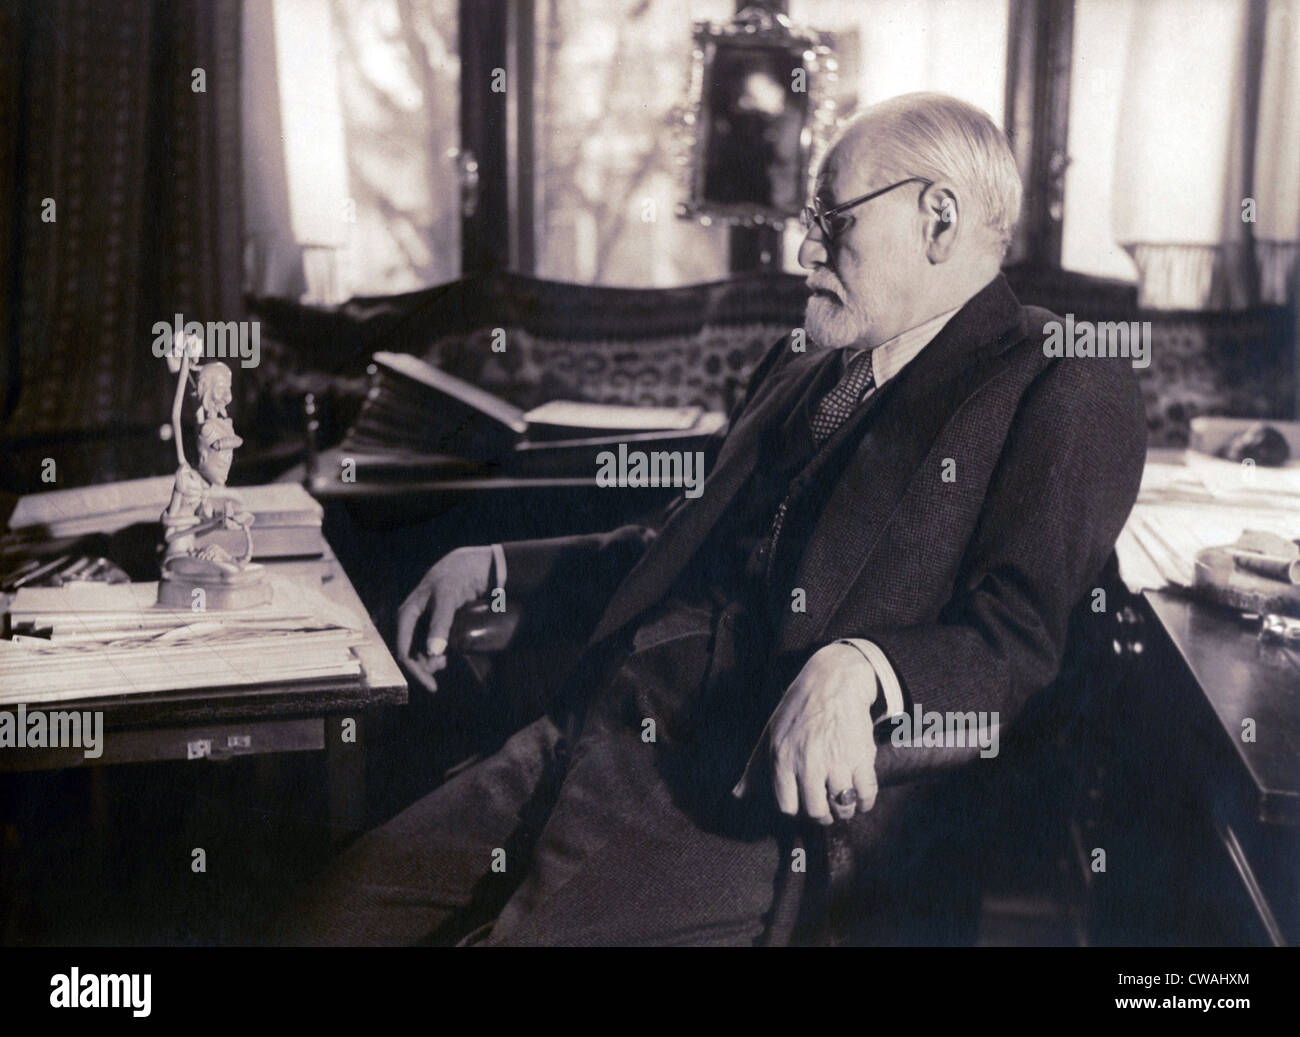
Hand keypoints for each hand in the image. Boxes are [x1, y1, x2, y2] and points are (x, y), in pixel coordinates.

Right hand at [395, 546, 492, 692]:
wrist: (471, 565)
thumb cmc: (455, 577)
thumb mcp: (447, 597)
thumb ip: (440, 623)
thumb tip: (433, 652)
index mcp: (407, 614)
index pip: (403, 649)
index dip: (414, 669)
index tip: (431, 685)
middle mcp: (412, 621)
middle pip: (410, 653)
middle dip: (423, 668)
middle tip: (440, 676)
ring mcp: (423, 623)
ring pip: (420, 651)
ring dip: (430, 663)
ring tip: (445, 664)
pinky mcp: (435, 624)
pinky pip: (431, 644)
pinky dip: (437, 654)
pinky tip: (446, 658)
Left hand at [740, 643, 879, 824]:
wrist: (833, 681)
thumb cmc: (798, 710)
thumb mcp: (770, 735)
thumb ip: (754, 769)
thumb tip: (737, 795)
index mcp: (783, 759)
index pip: (788, 807)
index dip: (798, 811)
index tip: (805, 804)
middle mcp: (808, 763)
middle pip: (817, 812)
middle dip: (823, 816)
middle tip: (828, 808)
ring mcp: (836, 760)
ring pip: (843, 806)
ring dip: (845, 810)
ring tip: (844, 802)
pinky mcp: (861, 756)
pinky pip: (866, 794)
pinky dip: (866, 801)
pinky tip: (861, 796)